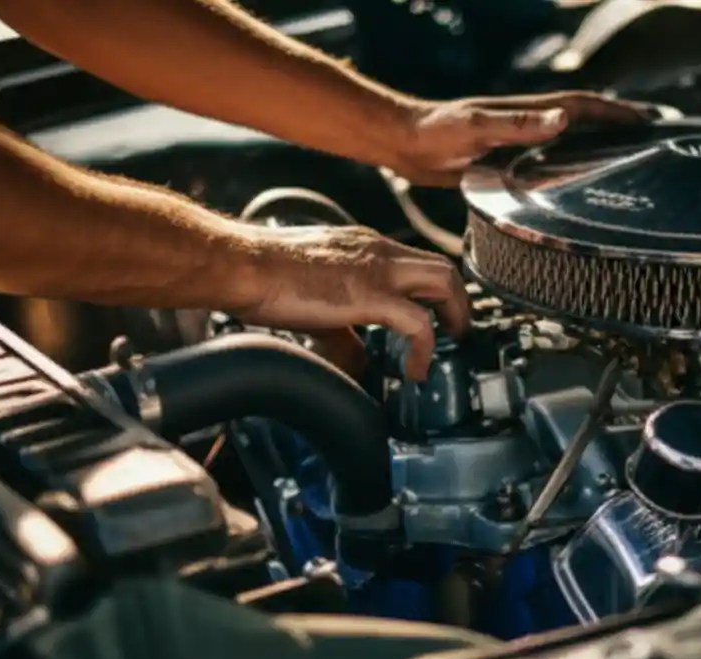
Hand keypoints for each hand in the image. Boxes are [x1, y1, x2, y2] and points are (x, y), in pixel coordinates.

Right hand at [237, 225, 468, 380]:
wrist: (242, 264)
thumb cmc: (264, 273)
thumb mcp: (316, 294)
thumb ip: (342, 327)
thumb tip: (355, 359)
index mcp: (365, 246)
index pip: (418, 260)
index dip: (436, 289)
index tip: (439, 313)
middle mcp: (378, 251)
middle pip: (443, 266)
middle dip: (458, 300)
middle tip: (457, 329)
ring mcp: (377, 270)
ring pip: (444, 281)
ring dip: (456, 314)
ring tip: (450, 343)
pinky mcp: (369, 296)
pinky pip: (418, 322)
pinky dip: (425, 348)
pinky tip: (415, 369)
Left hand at [389, 92, 655, 185]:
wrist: (403, 142)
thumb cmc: (435, 133)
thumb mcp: (478, 127)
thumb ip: (518, 125)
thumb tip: (562, 120)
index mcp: (526, 112)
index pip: (582, 107)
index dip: (616, 112)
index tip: (647, 118)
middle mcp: (527, 122)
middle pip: (583, 119)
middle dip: (618, 122)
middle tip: (651, 131)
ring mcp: (518, 139)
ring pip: (569, 137)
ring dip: (599, 140)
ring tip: (628, 152)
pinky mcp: (505, 157)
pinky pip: (549, 157)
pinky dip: (571, 160)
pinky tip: (577, 175)